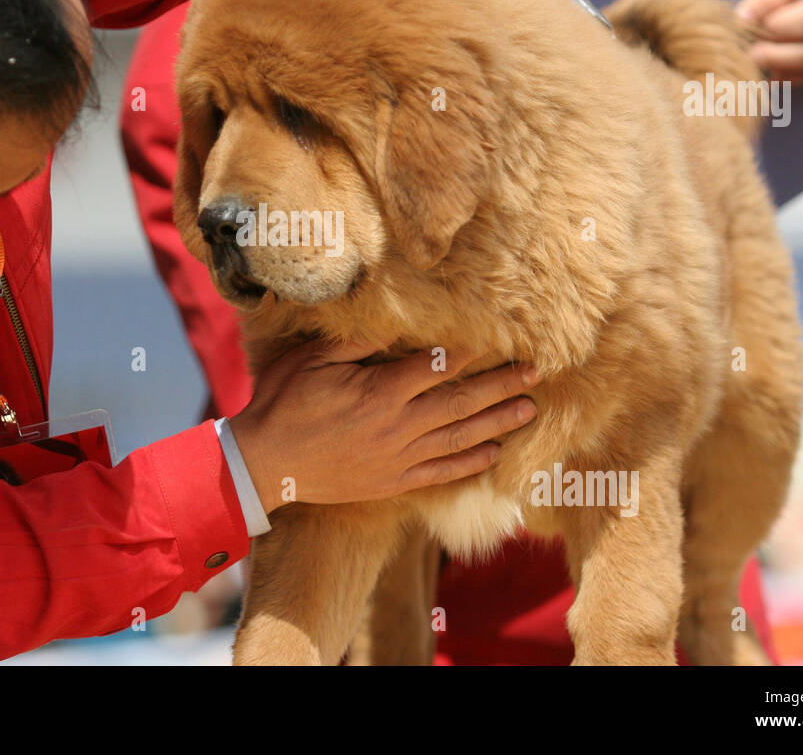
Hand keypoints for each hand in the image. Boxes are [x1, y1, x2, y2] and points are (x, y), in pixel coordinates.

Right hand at [228, 337, 538, 512]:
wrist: (266, 464)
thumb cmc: (285, 404)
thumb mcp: (312, 360)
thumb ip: (357, 341)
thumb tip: (396, 322)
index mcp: (380, 392)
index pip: (437, 366)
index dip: (472, 351)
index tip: (502, 337)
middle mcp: (397, 425)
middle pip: (461, 402)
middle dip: (501, 385)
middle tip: (536, 373)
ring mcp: (398, 457)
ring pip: (459, 438)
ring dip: (497, 423)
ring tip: (528, 409)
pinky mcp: (393, 481)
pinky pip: (441, 472)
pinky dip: (470, 463)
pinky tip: (494, 453)